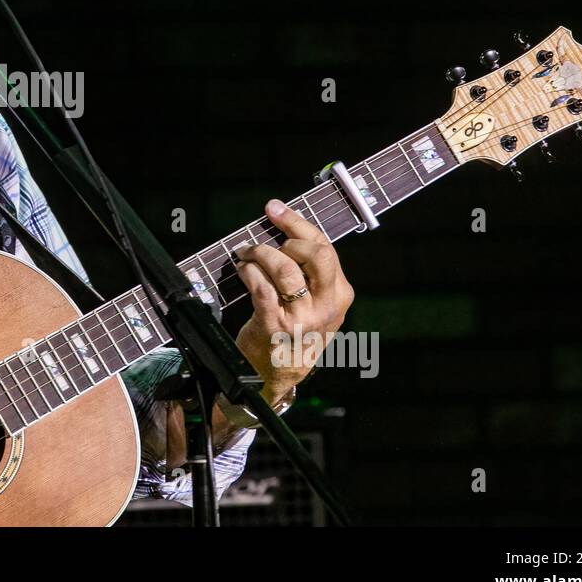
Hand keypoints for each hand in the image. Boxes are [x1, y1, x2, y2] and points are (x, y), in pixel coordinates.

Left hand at [234, 198, 355, 400]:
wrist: (280, 372)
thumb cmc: (295, 328)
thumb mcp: (316, 302)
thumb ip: (310, 271)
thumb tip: (284, 226)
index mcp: (339, 295)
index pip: (324, 248)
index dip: (297, 223)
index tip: (276, 208)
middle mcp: (326, 306)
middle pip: (315, 255)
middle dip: (286, 236)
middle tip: (265, 237)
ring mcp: (302, 318)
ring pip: (285, 268)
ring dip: (260, 253)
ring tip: (246, 253)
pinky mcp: (276, 326)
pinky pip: (262, 288)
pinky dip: (249, 272)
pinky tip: (242, 269)